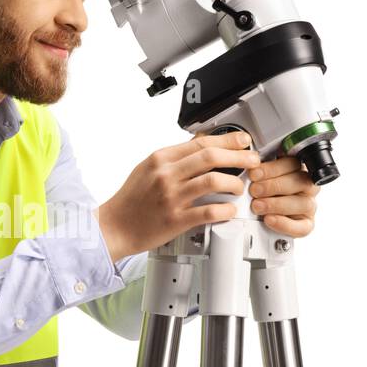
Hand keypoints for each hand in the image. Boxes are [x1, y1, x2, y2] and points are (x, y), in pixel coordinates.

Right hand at [95, 131, 260, 262]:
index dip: (228, 140)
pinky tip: (230, 210)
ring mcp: (172, 197)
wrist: (114, 226)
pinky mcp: (176, 220)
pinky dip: (225, 209)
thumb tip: (199, 144)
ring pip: (213, 181)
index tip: (242, 141)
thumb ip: (173, 157)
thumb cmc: (131, 200)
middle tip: (252, 160)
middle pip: (210, 157)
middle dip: (238, 156)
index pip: (201, 142)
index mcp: (160, 159)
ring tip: (239, 187)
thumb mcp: (147, 168)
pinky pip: (209, 211)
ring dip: (234, 183)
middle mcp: (166, 175)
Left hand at [246, 156, 319, 236]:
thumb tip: (250, 167)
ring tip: (258, 206)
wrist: (255, 218)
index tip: (254, 174)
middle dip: (273, 186)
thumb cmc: (259, 193)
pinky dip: (284, 224)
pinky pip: (302, 227)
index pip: (293, 163)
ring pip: (303, 203)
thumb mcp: (258, 178)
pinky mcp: (306, 225)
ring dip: (277, 204)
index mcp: (297, 170)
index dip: (273, 168)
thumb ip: (258, 171)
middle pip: (300, 182)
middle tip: (254, 190)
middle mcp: (306, 186)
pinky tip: (269, 219)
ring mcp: (308, 205)